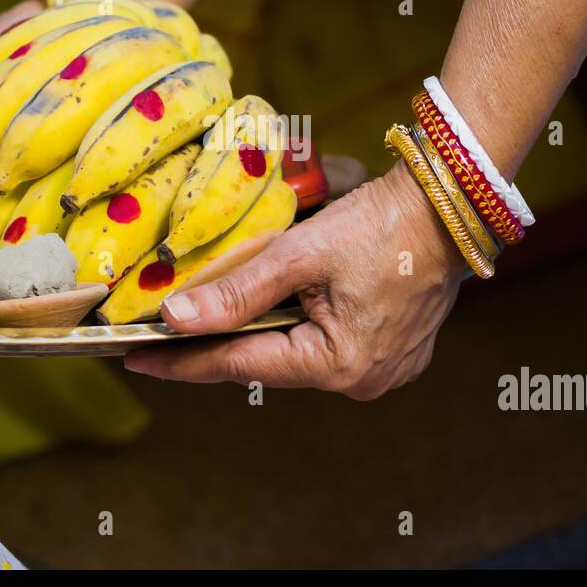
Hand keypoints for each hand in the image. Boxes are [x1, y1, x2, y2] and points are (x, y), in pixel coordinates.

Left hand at [123, 163, 465, 399]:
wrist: (451, 205)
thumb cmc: (382, 225)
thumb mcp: (299, 255)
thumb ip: (236, 291)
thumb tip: (176, 318)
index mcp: (337, 364)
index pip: (237, 365)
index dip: (181, 361)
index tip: (135, 359)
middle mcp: (361, 381)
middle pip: (266, 364)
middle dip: (218, 344)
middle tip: (161, 333)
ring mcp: (383, 371)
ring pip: (297, 357)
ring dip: (260, 334)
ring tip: (213, 316)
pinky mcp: (395, 354)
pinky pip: (328, 347)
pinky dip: (298, 329)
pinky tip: (276, 308)